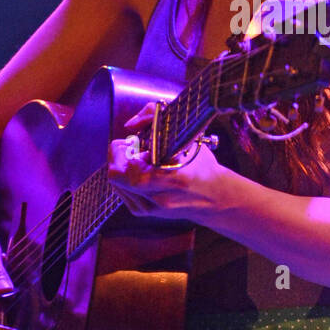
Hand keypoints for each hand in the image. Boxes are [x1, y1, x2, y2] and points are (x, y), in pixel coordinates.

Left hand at [108, 101, 227, 220]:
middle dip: (119, 156)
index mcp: (168, 178)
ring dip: (122, 166)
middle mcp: (156, 197)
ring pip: (115, 182)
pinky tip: (141, 171)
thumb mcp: (186, 136)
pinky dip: (125, 177)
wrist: (214, 198)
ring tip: (140, 159)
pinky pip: (120, 190)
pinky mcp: (143, 212)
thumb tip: (130, 124)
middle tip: (133, 147)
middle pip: (115, 174)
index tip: (139, 141)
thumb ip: (156, 118)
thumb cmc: (201, 166)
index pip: (130, 163)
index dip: (129, 148)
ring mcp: (148, 208)